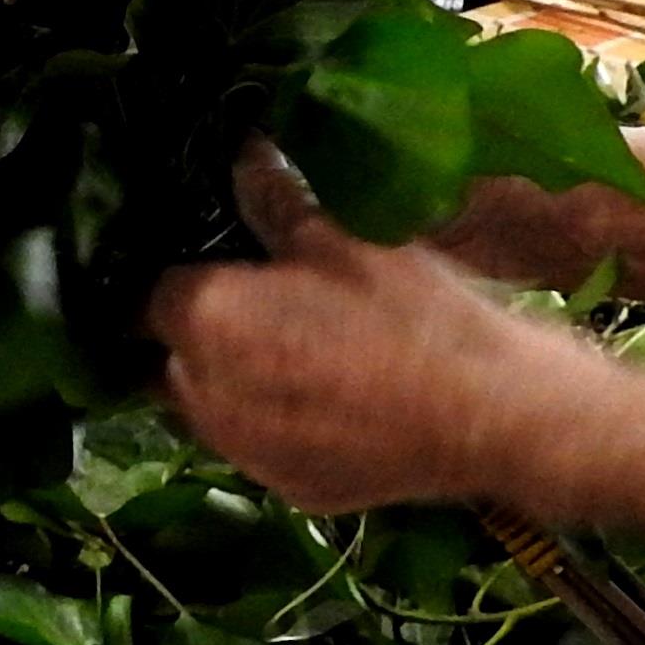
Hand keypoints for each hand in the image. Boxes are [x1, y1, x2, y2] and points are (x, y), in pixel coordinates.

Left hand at [146, 144, 610, 517]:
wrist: (490, 412)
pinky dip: (278, 426)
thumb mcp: (342, 238)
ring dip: (234, 382)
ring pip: (212, 409)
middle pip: (173, 357)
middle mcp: (204, 396)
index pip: (154, 294)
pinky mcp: (287, 489)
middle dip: (203, 334)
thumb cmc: (412, 312)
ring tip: (300, 354)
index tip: (221, 265)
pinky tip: (331, 402)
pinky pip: (261, 449)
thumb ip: (275, 199)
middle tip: (263, 308)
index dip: (188, 276)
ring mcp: (245, 454)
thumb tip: (241, 155)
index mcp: (206, 321)